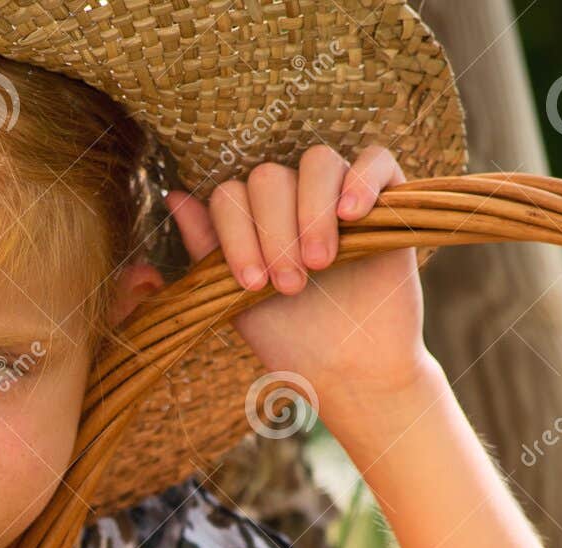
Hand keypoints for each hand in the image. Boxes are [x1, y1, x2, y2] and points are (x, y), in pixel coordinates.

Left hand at [164, 145, 433, 411]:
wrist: (354, 373)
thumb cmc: (292, 341)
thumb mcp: (236, 299)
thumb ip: (207, 248)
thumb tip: (173, 195)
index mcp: (254, 220)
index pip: (231, 196)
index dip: (236, 235)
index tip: (253, 285)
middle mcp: (293, 200)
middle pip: (268, 177)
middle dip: (273, 232)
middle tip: (292, 285)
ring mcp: (340, 196)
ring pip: (317, 162)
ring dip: (311, 211)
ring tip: (321, 262)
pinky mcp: (389, 200)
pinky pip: (376, 160)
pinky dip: (361, 180)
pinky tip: (351, 215)